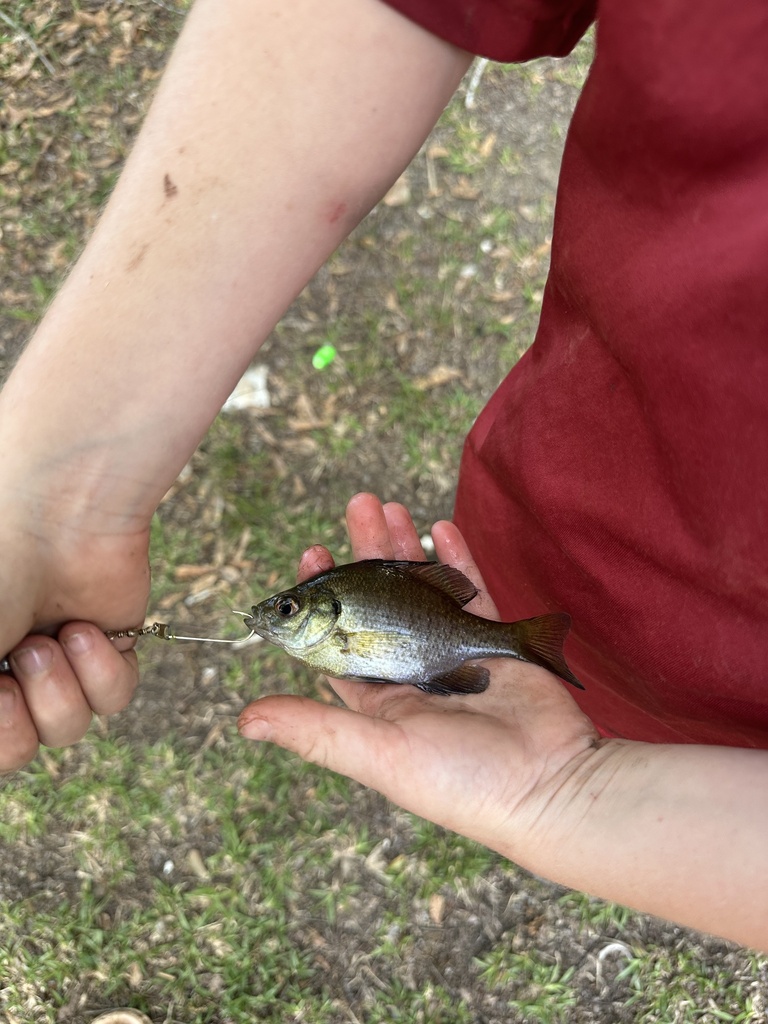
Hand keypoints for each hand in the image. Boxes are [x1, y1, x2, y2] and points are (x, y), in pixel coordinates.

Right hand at [0, 495, 150, 771]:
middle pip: (15, 751)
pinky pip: (115, 699)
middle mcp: (3, 667)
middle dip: (11, 725)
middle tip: (13, 661)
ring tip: (48, 638)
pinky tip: (84, 630)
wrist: (51, 509)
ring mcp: (56, 658)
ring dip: (56, 691)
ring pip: (66, 729)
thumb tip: (3, 704)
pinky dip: (100, 672)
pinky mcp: (110, 644)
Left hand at [238, 493, 598, 858]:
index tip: (312, 553)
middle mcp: (410, 671)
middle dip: (368, 552)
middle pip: (380, 601)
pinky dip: (458, 559)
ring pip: (423, 588)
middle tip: (358, 506)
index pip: (337, 637)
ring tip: (392, 506)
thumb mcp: (378, 754)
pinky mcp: (492, 642)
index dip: (323, 595)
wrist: (547, 785)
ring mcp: (453, 653)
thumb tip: (244, 718)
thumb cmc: (459, 781)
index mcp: (377, 699)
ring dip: (407, 548)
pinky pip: (472, 592)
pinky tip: (441, 528)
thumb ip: (316, 729)